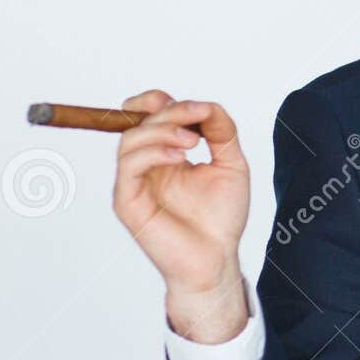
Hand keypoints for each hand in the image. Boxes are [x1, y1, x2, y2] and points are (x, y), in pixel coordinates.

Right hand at [111, 89, 251, 343]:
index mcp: (167, 153)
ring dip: (161, 130)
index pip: (151, 114)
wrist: (217, 258)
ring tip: (192, 142)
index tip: (201, 108)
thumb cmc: (221, 217)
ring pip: (130, 140)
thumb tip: (208, 105)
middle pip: (140, 121)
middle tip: (199, 116)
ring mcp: (134, 183)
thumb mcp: (231, 164)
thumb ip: (222, 132)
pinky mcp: (127, 202)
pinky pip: (128, 167)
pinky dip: (153, 153)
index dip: (166, 102)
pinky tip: (181, 158)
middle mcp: (146, 165)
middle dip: (170, 112)